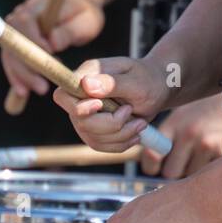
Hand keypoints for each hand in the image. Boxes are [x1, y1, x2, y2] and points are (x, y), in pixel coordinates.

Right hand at [2, 0, 105, 101]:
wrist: (75, 8)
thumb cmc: (83, 13)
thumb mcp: (85, 20)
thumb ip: (69, 30)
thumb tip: (51, 44)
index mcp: (38, 5)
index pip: (26, 21)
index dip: (33, 40)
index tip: (49, 56)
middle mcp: (21, 14)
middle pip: (13, 41)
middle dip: (24, 66)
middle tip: (42, 87)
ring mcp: (16, 28)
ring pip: (9, 54)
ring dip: (18, 75)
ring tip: (30, 92)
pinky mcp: (16, 41)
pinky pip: (11, 60)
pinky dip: (16, 76)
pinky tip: (24, 91)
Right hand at [54, 58, 170, 152]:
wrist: (158, 90)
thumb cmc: (149, 80)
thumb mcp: (136, 80)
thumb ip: (111, 83)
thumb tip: (86, 84)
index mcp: (87, 76)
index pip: (63, 95)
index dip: (78, 107)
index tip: (99, 105)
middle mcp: (81, 97)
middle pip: (81, 122)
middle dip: (110, 124)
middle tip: (131, 112)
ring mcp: (85, 116)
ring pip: (92, 137)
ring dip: (120, 135)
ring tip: (139, 123)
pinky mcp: (93, 131)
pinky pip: (100, 146)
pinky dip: (120, 144)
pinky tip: (134, 133)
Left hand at [141, 95, 221, 178]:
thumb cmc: (201, 113)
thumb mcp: (178, 118)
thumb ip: (162, 140)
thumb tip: (150, 165)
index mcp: (173, 124)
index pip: (151, 156)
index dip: (151, 167)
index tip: (155, 168)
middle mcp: (188, 134)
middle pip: (170, 173)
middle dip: (174, 172)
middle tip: (182, 161)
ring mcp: (206, 144)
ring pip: (189, 177)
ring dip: (192, 172)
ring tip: (199, 155)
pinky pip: (206, 174)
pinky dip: (207, 169)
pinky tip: (210, 155)